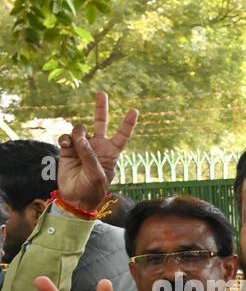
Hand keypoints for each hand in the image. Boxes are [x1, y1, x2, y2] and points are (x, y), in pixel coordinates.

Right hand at [57, 91, 137, 211]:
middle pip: (101, 123)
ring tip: (75, 145)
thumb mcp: (96, 174)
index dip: (128, 123)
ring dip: (78, 134)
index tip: (135, 111)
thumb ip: (89, 153)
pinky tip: (66, 145)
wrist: (75, 198)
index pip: (122, 135)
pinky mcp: (68, 148)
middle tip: (102, 93)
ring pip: (80, 129)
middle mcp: (98, 146)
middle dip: (101, 108)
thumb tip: (79, 134)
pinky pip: (66, 136)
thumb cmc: (92, 189)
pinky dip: (66, 139)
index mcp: (111, 153)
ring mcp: (82, 146)